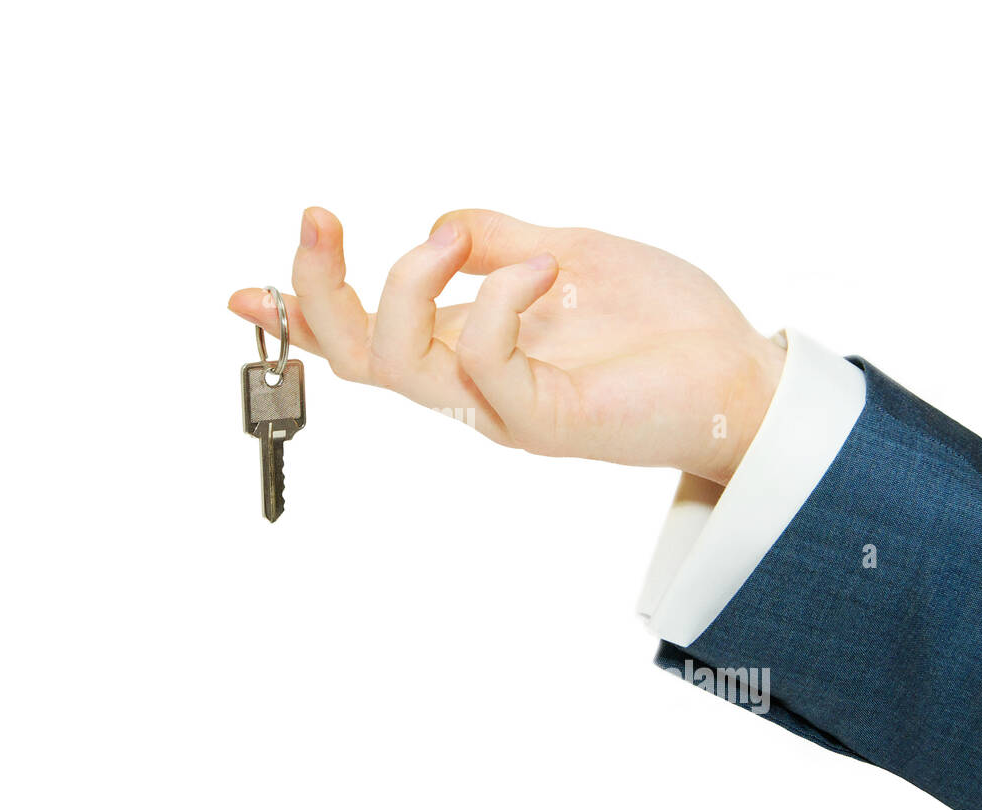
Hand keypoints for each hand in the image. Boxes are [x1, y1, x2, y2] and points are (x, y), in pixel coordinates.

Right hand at [227, 208, 784, 484]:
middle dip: (318, 290)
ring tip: (454, 242)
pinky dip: (496, 304)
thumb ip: (496, 240)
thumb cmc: (661, 322)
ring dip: (407, 286)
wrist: (740, 375)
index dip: (302, 312)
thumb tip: (436, 220)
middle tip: (317, 217)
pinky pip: (484, 369)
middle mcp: (472, 383)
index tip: (241, 289)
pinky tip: (542, 268)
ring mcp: (502, 408)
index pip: (368, 337)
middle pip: (357, 357)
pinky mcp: (543, 420)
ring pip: (399, 365)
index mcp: (470, 344)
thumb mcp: (566, 253)